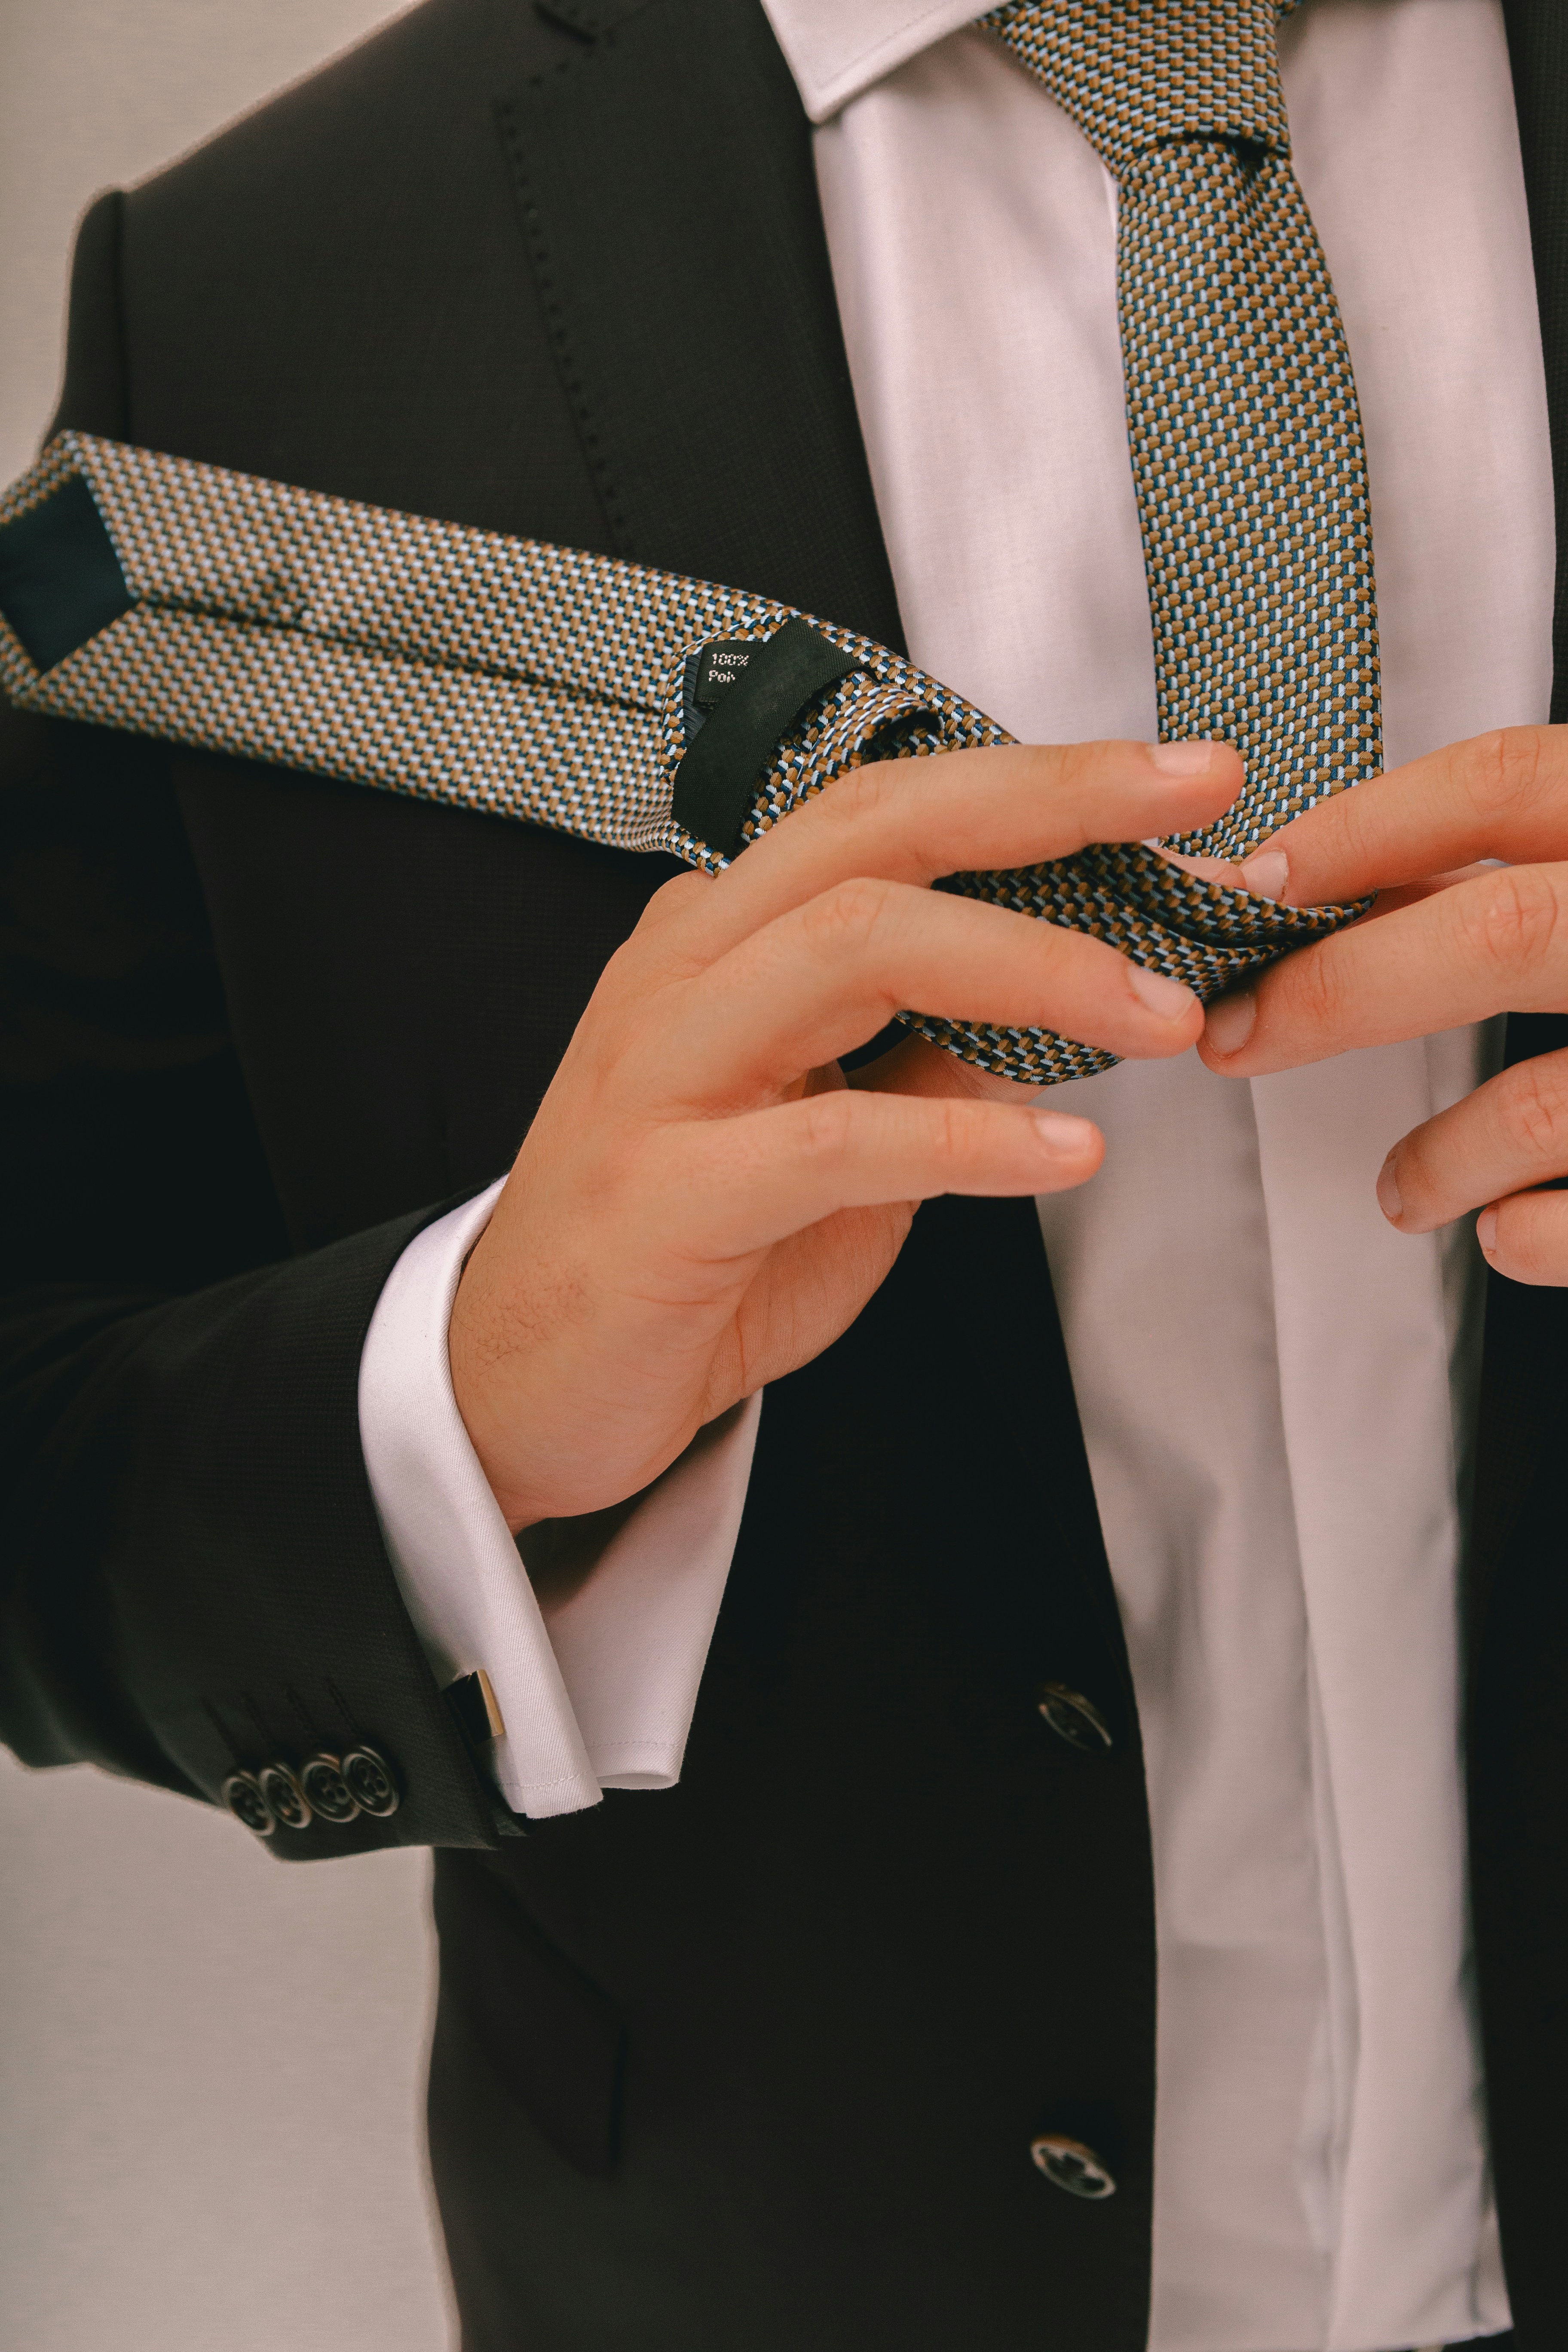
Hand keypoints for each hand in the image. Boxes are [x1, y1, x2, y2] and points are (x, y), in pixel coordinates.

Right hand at [449, 738, 1239, 1527]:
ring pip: (851, 946)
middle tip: (1185, 807)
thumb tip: (1067, 1015)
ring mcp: (663, 1075)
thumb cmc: (684, 1258)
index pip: (886, 816)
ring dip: (1029, 967)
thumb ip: (931, 1067)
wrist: (524, 1390)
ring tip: (1156, 1011)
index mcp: (722, 941)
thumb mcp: (837, 1147)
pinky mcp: (666, 1193)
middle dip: (1046, 804)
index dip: (1037, 786)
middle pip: (871, 833)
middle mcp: (685, 976)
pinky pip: (833, 1139)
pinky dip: (966, 1143)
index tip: (1172, 784)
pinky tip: (1063, 1156)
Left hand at [1196, 724, 1567, 1284]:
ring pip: (1543, 1100)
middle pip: (1500, 929)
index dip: (1368, 831)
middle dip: (1343, 986)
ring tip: (1400, 1192)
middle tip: (1234, 1038)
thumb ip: (1532, 865)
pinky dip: (1530, 1231)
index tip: (1256, 885)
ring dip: (1443, 1153)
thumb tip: (1338, 890)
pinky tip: (1501, 1235)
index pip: (1509, 783)